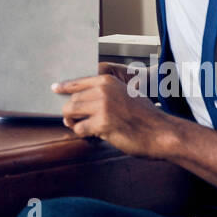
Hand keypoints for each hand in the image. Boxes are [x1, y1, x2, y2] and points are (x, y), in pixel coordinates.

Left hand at [54, 70, 172, 158]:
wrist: (162, 133)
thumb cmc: (146, 117)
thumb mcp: (126, 94)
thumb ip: (106, 94)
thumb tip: (83, 101)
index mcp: (108, 81)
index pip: (78, 82)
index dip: (64, 87)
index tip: (54, 88)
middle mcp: (103, 91)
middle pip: (72, 100)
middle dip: (70, 112)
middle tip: (72, 120)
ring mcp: (102, 106)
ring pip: (70, 113)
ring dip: (73, 122)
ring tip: (81, 127)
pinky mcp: (102, 123)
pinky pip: (80, 129)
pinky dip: (82, 134)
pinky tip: (92, 135)